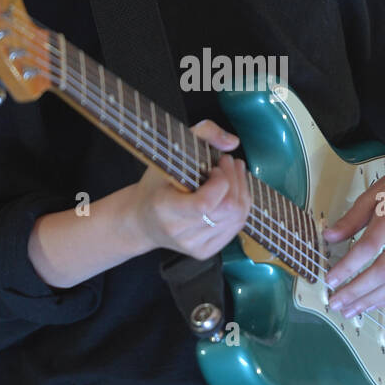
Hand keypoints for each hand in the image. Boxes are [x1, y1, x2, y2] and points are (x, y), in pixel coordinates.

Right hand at [131, 119, 251, 258]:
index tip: (215, 166)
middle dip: (236, 180)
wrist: (142, 222)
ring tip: (233, 173)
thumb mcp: (168, 152)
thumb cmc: (155, 185)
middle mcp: (180, 232)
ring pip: (238, 218)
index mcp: (164, 209)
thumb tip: (233, 143)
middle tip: (229, 163)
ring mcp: (194, 245)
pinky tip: (232, 193)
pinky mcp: (205, 251)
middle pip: (229, 209)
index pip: (205, 204)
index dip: (221, 182)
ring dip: (242, 190)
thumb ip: (201, 133)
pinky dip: (241, 206)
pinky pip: (237, 228)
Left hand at [322, 157, 384, 314]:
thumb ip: (351, 218)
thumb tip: (328, 237)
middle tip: (336, 301)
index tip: (331, 280)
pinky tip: (373, 303)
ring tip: (351, 309)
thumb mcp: (375, 194)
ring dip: (372, 300)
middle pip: (383, 270)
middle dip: (357, 291)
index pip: (368, 246)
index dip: (348, 267)